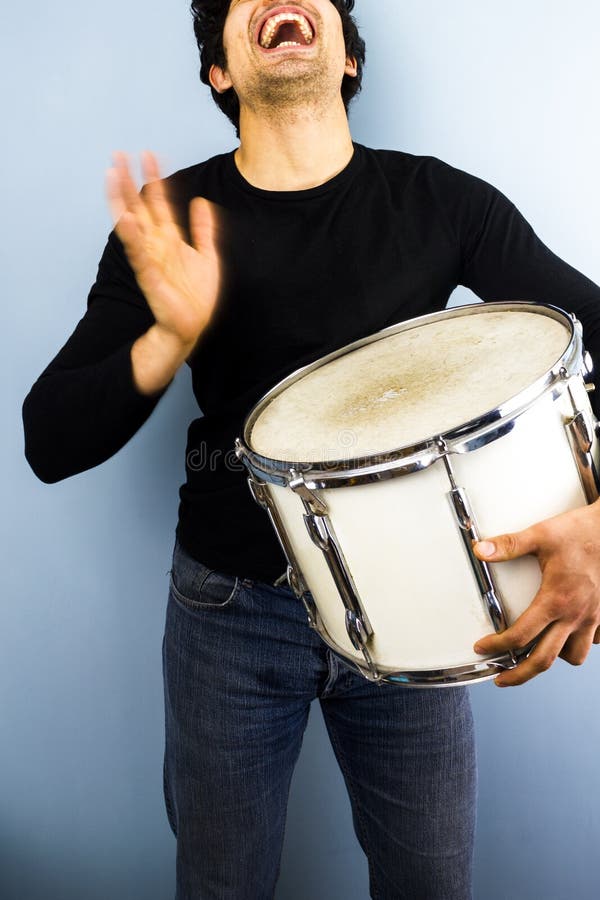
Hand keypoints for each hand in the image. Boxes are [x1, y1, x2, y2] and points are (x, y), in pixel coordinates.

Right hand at [106, 151, 221, 351]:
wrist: (192, 326)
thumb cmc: (197, 296)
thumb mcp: (208, 255)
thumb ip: (204, 229)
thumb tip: (202, 201)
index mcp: (170, 238)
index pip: (158, 201)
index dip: (155, 177)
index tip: (148, 154)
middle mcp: (156, 244)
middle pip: (139, 206)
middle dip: (128, 181)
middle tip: (117, 154)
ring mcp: (151, 259)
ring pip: (131, 224)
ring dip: (121, 200)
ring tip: (111, 176)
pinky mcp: (150, 277)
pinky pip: (139, 255)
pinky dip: (132, 238)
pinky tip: (125, 220)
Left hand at [472, 499, 599, 686]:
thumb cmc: (583, 532)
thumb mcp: (541, 534)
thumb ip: (509, 544)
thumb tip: (480, 549)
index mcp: (556, 600)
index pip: (521, 636)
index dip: (497, 646)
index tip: (482, 647)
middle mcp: (576, 615)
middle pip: (544, 660)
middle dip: (519, 675)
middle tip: (501, 679)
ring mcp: (593, 618)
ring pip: (574, 655)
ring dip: (554, 658)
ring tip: (535, 654)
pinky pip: (593, 642)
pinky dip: (577, 644)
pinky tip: (566, 635)